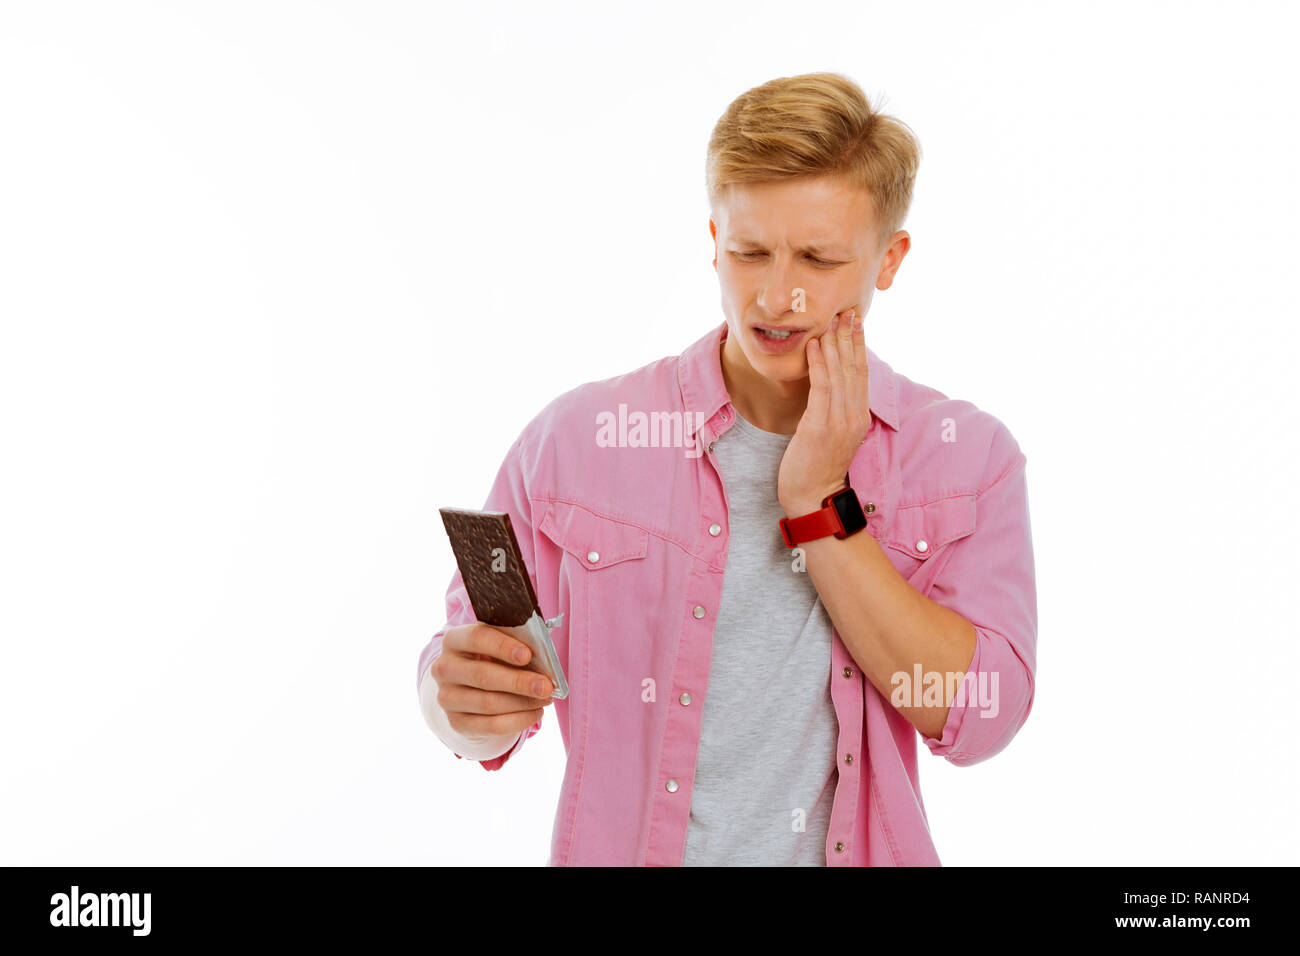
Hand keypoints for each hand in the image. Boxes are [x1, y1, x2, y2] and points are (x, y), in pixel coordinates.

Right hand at [430, 623, 555, 738]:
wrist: (468, 685)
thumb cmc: (491, 657)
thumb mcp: (499, 643)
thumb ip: (515, 645)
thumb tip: (542, 659)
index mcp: (454, 641)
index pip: (477, 638)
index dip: (503, 646)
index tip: (527, 655)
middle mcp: (444, 669)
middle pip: (482, 675)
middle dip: (519, 681)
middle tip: (547, 686)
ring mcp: (447, 698)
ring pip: (488, 703)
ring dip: (523, 702)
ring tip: (546, 699)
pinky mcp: (457, 722)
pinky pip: (491, 725)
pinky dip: (518, 720)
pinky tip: (536, 712)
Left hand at [777, 307, 870, 516]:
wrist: (813, 497)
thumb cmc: (817, 466)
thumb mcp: (832, 433)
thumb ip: (835, 409)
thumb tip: (828, 383)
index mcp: (859, 416)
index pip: (862, 374)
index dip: (859, 346)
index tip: (856, 322)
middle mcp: (854, 416)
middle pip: (854, 368)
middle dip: (850, 337)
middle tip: (847, 310)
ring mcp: (839, 421)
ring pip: (840, 374)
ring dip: (834, 344)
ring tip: (830, 320)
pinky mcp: (820, 426)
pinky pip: (821, 388)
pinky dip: (818, 364)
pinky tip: (813, 346)